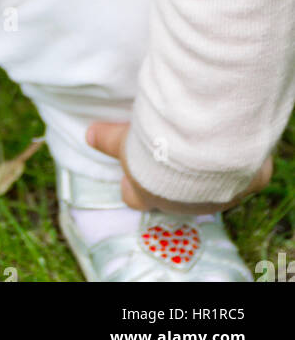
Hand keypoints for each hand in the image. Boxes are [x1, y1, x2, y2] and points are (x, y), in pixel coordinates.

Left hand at [86, 122, 272, 214]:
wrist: (207, 141)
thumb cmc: (159, 141)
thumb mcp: (126, 138)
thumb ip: (108, 138)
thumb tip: (88, 135)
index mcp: (150, 194)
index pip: (134, 197)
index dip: (132, 182)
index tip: (132, 163)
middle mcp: (185, 204)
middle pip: (174, 195)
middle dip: (171, 177)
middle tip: (169, 149)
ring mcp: (220, 197)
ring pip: (212, 188)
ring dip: (207, 171)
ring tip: (203, 140)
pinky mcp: (250, 182)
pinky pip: (245, 172)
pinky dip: (239, 159)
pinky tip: (234, 137)